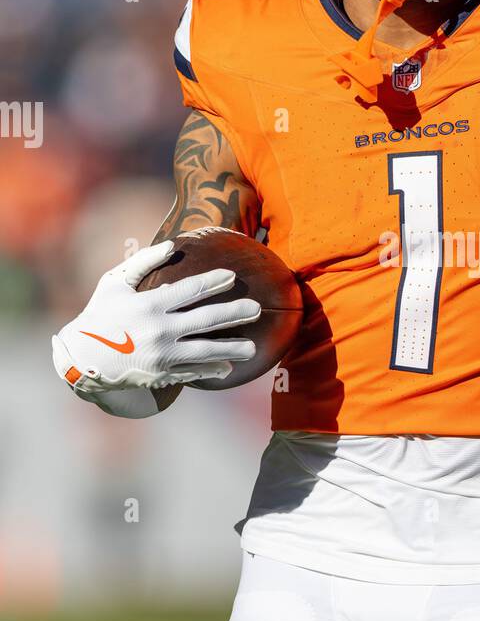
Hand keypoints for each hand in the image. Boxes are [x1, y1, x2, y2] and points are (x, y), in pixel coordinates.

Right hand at [51, 240, 259, 416]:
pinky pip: (192, 372)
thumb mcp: (113, 282)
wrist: (81, 358)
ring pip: (206, 351)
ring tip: (253, 347)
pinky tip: (227, 366)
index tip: (231, 276)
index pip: (190, 290)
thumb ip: (143, 261)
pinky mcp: (161, 375)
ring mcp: (162, 355)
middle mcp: (160, 330)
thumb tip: (172, 245)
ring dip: (232, 348)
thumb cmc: (100, 315)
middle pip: (207, 320)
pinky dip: (211, 369)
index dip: (214, 281)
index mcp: (150, 305)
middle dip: (235, 313)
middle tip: (256, 309)